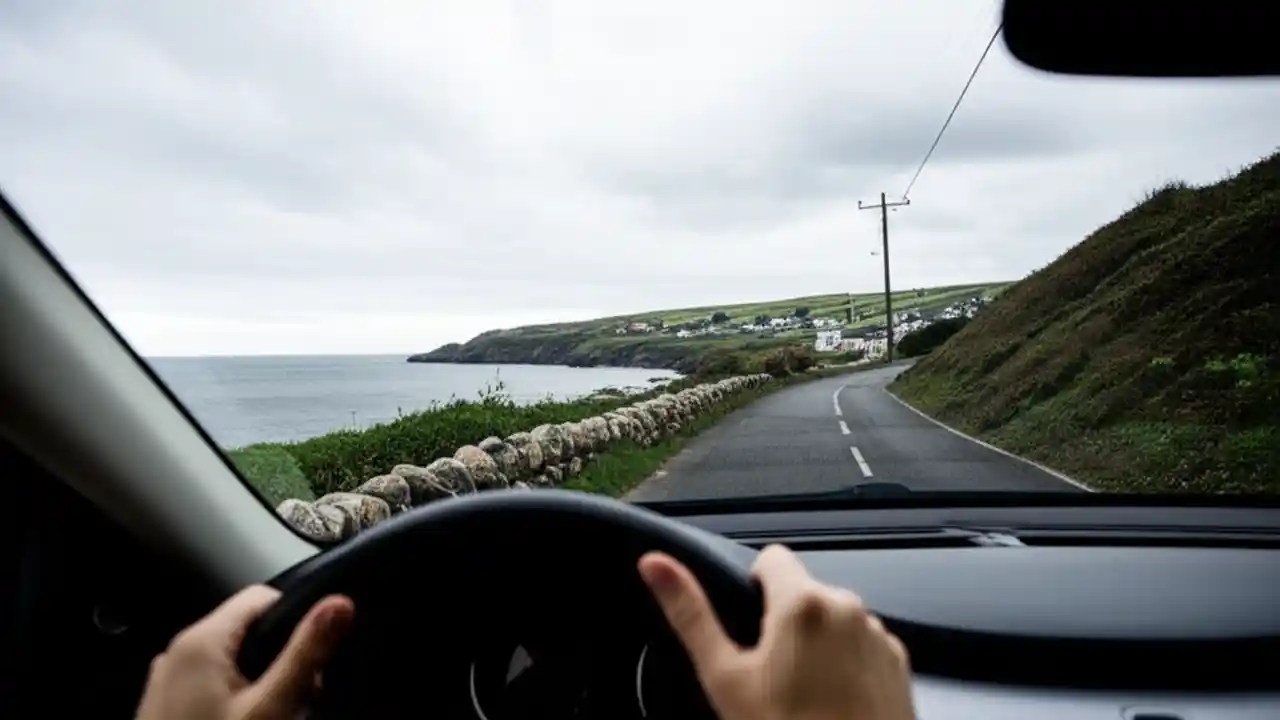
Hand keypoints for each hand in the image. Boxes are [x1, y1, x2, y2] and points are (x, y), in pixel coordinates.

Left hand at [135, 585, 353, 719]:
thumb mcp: (271, 708)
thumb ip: (305, 654)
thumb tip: (340, 603)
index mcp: (200, 641)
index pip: (262, 597)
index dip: (298, 619)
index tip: (315, 659)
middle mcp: (177, 653)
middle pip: (248, 632)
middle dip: (281, 659)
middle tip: (301, 701)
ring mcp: (166, 681)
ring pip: (232, 662)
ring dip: (262, 683)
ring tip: (277, 716)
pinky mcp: (163, 707)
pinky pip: (211, 686)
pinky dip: (236, 700)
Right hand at [638, 545, 913, 719]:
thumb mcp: (724, 678)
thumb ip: (690, 614)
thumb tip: (654, 563)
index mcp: (803, 602)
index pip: (771, 559)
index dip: (753, 590)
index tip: (750, 633)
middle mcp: (849, 608)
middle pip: (802, 592)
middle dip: (783, 623)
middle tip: (770, 677)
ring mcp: (879, 637)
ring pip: (833, 620)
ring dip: (816, 644)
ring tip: (802, 695)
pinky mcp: (899, 665)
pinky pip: (861, 647)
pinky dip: (845, 665)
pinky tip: (831, 703)